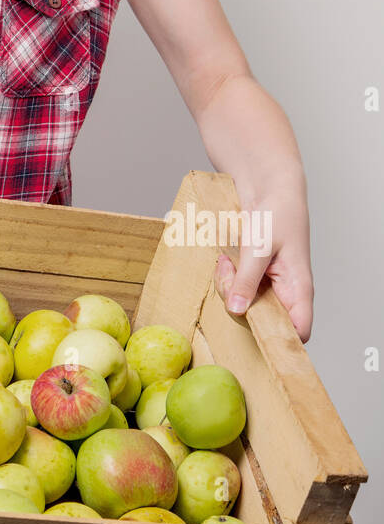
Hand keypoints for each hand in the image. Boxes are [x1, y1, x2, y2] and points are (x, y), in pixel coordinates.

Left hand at [213, 186, 313, 342]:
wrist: (269, 185)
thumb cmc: (278, 212)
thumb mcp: (259, 247)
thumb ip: (247, 280)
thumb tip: (238, 310)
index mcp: (298, 289)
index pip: (299, 331)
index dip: (280, 338)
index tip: (252, 325)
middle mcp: (285, 291)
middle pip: (263, 320)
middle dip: (240, 303)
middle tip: (229, 275)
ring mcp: (268, 283)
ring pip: (246, 304)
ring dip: (230, 286)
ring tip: (227, 262)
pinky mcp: (254, 274)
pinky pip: (238, 288)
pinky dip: (227, 277)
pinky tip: (225, 260)